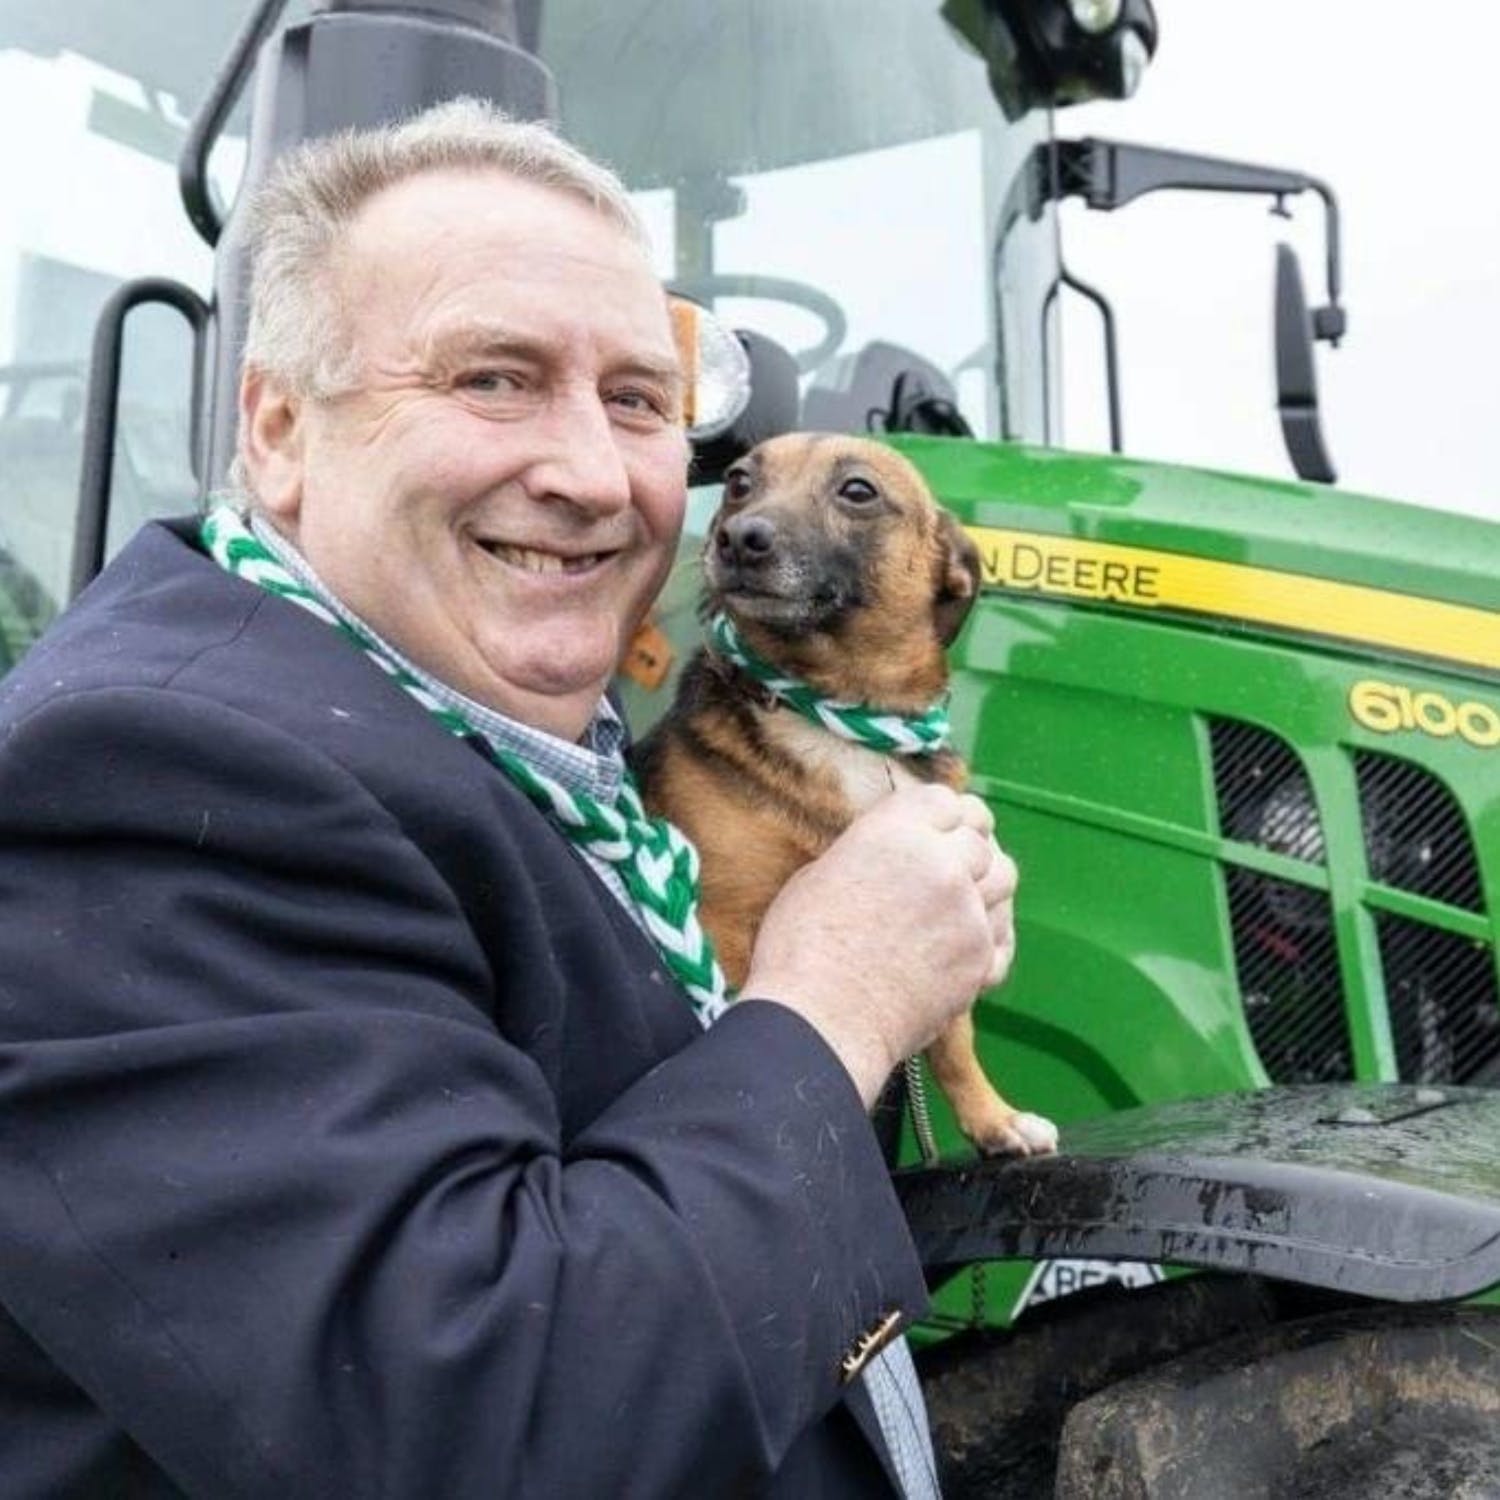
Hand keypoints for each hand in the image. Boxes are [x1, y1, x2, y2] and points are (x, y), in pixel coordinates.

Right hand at [741, 784, 1017, 1106]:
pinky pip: (1003, 934)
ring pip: (1004, 879)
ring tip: (964, 899)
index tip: (943, 825)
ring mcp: (967, 913)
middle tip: (954, 863)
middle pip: (980, 838)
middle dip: (968, 846)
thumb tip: (885, 854)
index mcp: (895, 833)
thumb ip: (868, 853)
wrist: (821, 1021)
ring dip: (986, 884)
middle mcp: (941, 864)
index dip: (944, 813)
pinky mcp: (980, 959)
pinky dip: (991, 934)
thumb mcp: (820, 875)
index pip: (945, 800)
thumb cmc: (801, 950)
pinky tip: (970, 940)